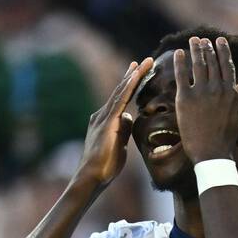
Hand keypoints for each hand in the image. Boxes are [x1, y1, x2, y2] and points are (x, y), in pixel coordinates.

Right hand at [75, 57, 153, 188]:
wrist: (92, 177)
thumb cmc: (105, 167)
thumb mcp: (119, 145)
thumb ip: (124, 130)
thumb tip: (130, 117)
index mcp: (106, 121)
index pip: (121, 99)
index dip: (131, 85)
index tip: (138, 72)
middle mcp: (102, 115)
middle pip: (121, 91)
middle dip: (134, 75)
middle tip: (146, 61)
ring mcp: (104, 117)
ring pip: (120, 92)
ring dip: (134, 76)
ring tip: (145, 63)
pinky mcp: (107, 123)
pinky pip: (120, 101)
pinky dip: (128, 88)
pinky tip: (135, 77)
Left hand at [173, 36, 237, 165]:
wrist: (211, 154)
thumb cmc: (225, 136)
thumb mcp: (236, 112)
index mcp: (230, 91)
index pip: (226, 64)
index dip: (222, 50)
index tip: (219, 40)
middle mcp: (217, 89)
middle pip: (211, 61)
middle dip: (207, 47)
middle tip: (202, 40)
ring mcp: (201, 93)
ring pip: (198, 63)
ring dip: (195, 49)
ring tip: (192, 41)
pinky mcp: (185, 98)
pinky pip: (182, 74)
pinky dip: (180, 61)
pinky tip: (178, 53)